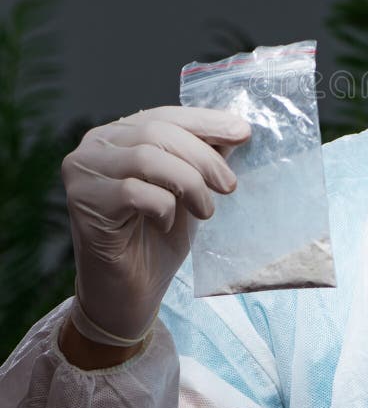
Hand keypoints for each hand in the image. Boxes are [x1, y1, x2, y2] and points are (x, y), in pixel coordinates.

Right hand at [61, 106, 250, 345]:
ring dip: (188, 182)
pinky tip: (166, 223)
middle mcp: (95, 145)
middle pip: (157, 131)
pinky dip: (163, 206)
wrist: (130, 293)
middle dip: (203, 157)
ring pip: (147, 158)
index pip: (166, 114)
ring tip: (205, 210)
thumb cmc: (158, 237)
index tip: (242, 132)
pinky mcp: (84, 202)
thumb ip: (203, 155)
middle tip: (229, 184)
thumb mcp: (189, 187)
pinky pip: (135, 192)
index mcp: (119, 133)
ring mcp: (83, 172)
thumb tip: (237, 128)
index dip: (206, 121)